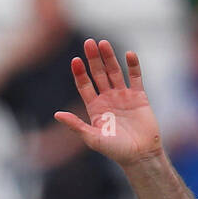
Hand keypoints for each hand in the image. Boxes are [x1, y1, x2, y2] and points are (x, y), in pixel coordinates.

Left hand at [54, 39, 162, 166]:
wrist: (140, 155)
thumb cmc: (116, 150)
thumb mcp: (92, 138)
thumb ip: (75, 125)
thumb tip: (56, 114)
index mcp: (94, 107)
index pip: (84, 85)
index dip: (80, 73)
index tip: (76, 61)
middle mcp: (107, 98)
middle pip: (98, 74)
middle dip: (93, 59)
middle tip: (89, 43)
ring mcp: (123, 96)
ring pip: (115, 72)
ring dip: (109, 57)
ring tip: (103, 43)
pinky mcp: (139, 96)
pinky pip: (135, 77)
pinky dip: (133, 66)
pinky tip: (129, 54)